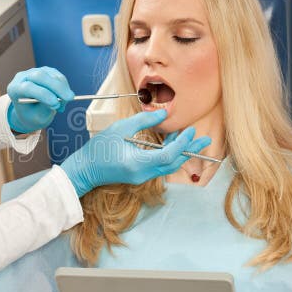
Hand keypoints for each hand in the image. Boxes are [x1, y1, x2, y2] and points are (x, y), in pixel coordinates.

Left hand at [6, 67, 74, 132]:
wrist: (32, 110)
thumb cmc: (32, 115)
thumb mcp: (37, 117)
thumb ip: (45, 109)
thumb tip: (57, 100)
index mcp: (15, 89)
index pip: (28, 87)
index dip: (43, 94)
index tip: (56, 104)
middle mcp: (23, 77)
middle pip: (40, 76)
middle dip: (56, 87)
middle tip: (70, 99)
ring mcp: (35, 71)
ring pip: (52, 76)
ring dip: (62, 90)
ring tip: (62, 106)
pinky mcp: (46, 71)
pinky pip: (59, 76)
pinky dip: (65, 88)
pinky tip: (63, 99)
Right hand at [60, 110, 210, 196]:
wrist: (85, 169)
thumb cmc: (99, 148)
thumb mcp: (120, 128)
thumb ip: (144, 120)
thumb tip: (164, 113)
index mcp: (138, 163)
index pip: (168, 155)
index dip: (182, 143)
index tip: (190, 130)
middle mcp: (143, 174)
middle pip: (174, 163)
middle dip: (190, 150)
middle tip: (205, 140)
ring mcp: (142, 177)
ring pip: (169, 166)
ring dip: (181, 152)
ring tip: (191, 138)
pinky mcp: (141, 176)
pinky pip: (161, 167)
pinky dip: (170, 155)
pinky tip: (173, 143)